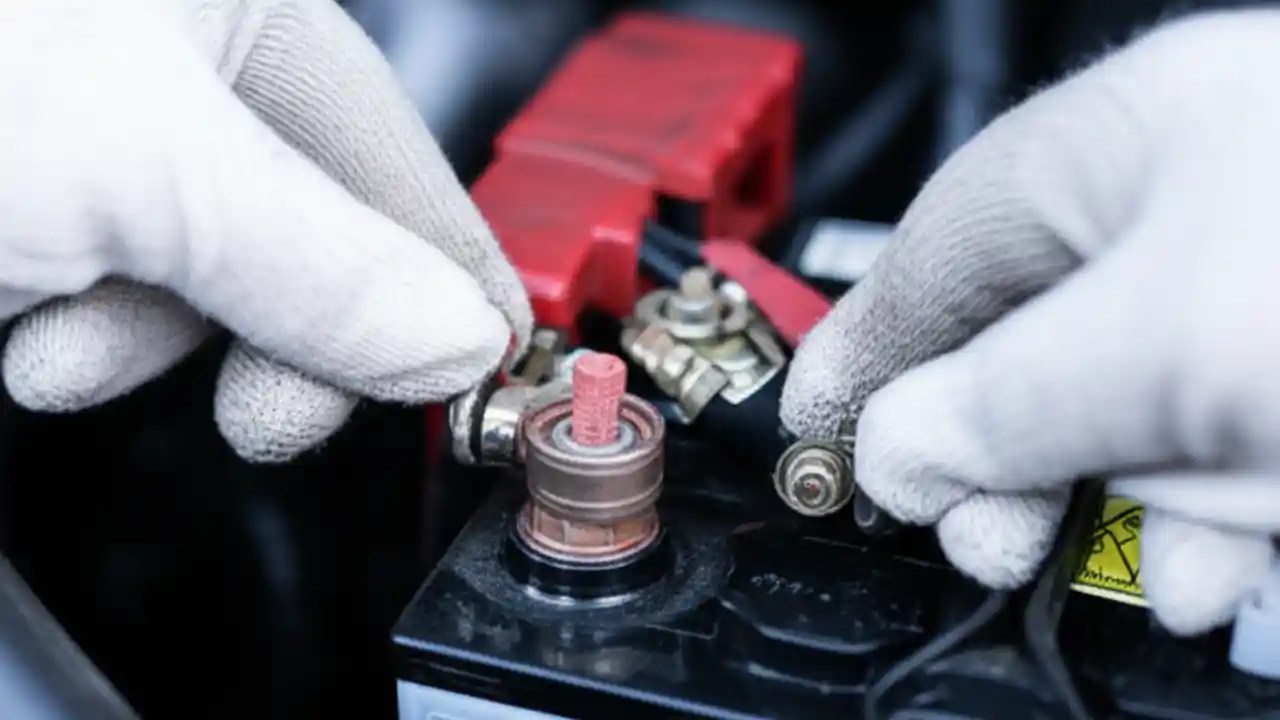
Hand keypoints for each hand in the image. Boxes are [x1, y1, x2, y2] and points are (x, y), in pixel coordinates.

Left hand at [0, 0, 531, 461]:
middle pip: (298, 222)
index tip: (486, 357)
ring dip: (156, 341)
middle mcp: (170, 52)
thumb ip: (317, 262)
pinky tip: (39, 346)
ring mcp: (95, 130)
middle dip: (281, 327)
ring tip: (73, 357)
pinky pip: (112, 288)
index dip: (445, 262)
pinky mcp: (31, 204)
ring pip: (198, 268)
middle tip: (279, 406)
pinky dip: (89, 338)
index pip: (385, 145)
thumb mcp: (140, 169)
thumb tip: (451, 337)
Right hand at [782, 9, 1279, 634]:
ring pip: (1119, 419)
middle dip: (975, 449)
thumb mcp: (1159, 344)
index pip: (943, 237)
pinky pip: (1214, 464)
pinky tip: (1197, 569)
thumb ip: (999, 407)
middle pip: (1022, 342)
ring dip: (1080, 511)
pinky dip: (1187, 532)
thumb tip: (896, 449)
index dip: (862, 338)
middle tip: (950, 515)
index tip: (811, 419)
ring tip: (1060, 554)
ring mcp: (1255, 295)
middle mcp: (1198, 203)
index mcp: (1140, 131)